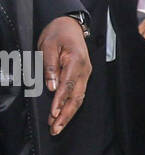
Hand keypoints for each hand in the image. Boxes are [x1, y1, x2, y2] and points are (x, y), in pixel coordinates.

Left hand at [37, 16, 91, 133]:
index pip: (68, 84)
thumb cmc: (58, 33)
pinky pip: (78, 95)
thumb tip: (52, 87)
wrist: (70, 26)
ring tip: (56, 127)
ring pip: (79, 99)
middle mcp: (84, 70)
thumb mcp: (48, 45)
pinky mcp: (82, 78)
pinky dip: (70, 107)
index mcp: (76, 60)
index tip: (53, 113)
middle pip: (76, 97)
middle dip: (66, 115)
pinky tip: (63, 116)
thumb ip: (50, 66)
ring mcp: (85, 75)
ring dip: (68, 115)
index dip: (60, 100)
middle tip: (55, 128)